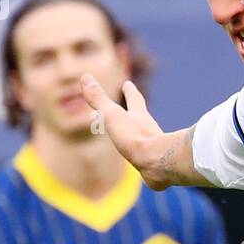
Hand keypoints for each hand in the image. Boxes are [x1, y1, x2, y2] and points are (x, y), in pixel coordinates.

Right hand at [80, 74, 178, 189]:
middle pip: (143, 117)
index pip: (134, 99)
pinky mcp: (157, 165)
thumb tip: (85, 77)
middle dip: (137, 110)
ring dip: (142, 134)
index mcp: (139, 116)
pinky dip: (146, 158)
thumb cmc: (135, 138)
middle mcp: (150, 129)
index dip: (130, 91)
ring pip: (148, 137)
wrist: (158, 163)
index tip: (128, 83)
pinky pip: (151, 160)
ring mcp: (155, 147)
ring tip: (138, 137)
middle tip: (136, 104)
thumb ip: (99, 99)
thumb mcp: (112, 116)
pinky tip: (146, 167)